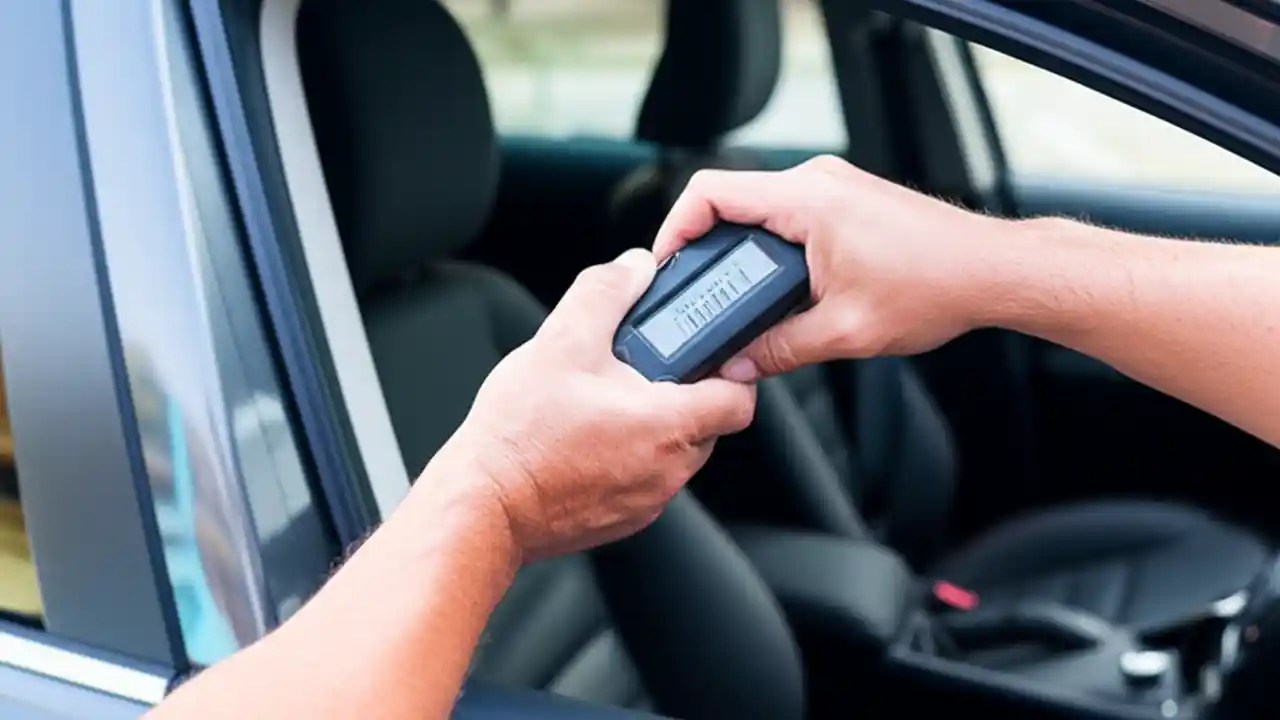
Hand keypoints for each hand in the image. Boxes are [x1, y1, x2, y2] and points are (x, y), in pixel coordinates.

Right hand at [419, 248, 756, 563]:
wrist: (482, 506)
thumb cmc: (519, 435)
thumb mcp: (560, 342)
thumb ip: (605, 293)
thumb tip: (636, 267)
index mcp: (668, 426)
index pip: (740, 398)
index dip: (727, 368)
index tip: (699, 352)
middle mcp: (670, 471)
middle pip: (708, 423)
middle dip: (682, 392)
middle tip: (636, 370)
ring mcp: (649, 501)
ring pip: (675, 452)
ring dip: (653, 425)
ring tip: (603, 403)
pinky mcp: (625, 520)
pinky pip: (646, 479)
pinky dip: (629, 457)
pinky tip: (586, 439)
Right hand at [653, 155, 1008, 379]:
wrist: (992, 271)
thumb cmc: (935, 286)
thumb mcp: (844, 333)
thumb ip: (778, 350)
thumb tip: (737, 366)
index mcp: (806, 201)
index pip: (710, 193)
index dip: (674, 228)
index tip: (664, 267)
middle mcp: (817, 182)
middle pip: (729, 202)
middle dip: (704, 249)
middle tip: (694, 295)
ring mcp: (833, 186)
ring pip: (759, 211)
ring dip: (740, 251)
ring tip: (735, 299)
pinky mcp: (847, 200)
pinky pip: (788, 215)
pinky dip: (770, 248)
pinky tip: (777, 289)